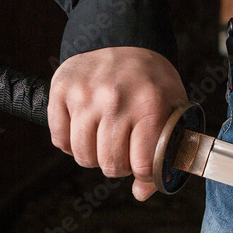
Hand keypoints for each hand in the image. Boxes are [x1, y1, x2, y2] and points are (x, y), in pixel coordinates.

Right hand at [48, 46, 186, 200]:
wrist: (127, 40)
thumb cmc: (153, 82)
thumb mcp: (173, 110)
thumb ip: (165, 153)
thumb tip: (142, 192)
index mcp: (150, 104)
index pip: (141, 164)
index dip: (142, 172)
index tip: (142, 164)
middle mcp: (116, 98)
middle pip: (108, 164)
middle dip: (117, 165)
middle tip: (123, 150)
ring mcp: (85, 94)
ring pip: (81, 155)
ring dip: (93, 155)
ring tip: (105, 139)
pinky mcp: (62, 89)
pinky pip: (59, 139)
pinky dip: (70, 142)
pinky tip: (86, 128)